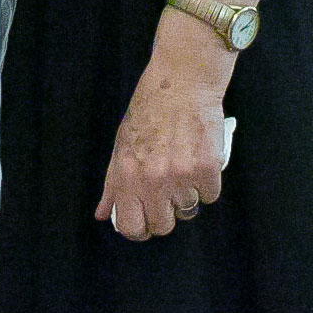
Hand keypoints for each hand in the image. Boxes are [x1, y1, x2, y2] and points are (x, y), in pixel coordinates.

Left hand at [96, 13, 231, 240]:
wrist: (180, 83)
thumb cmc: (147, 113)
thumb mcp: (121, 146)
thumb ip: (113, 184)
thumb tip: (102, 215)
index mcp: (126, 175)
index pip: (131, 226)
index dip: (139, 230)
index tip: (145, 222)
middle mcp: (152, 179)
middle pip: (163, 226)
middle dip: (166, 215)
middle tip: (168, 194)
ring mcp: (181, 175)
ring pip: (189, 210)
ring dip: (187, 194)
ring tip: (182, 165)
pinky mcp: (207, 169)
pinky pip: (210, 195)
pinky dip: (207, 183)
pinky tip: (199, 159)